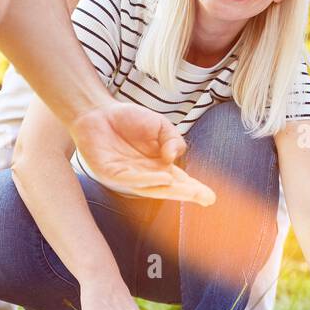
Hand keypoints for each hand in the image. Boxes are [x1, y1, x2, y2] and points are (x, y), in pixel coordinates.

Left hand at [68, 101, 215, 204]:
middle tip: (206, 198)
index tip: (211, 196)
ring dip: (170, 190)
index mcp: (159, 165)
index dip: (195, 188)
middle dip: (187, 193)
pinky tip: (163, 178)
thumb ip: (173, 140)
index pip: (180, 180)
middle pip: (168, 188)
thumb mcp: (161, 126)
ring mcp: (128, 176)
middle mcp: (146, 174)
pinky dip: (147, 180)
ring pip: (151, 187)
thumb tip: (173, 157)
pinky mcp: (111, 173)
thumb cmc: (129, 119)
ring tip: (189, 190)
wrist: (98, 111)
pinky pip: (131, 179)